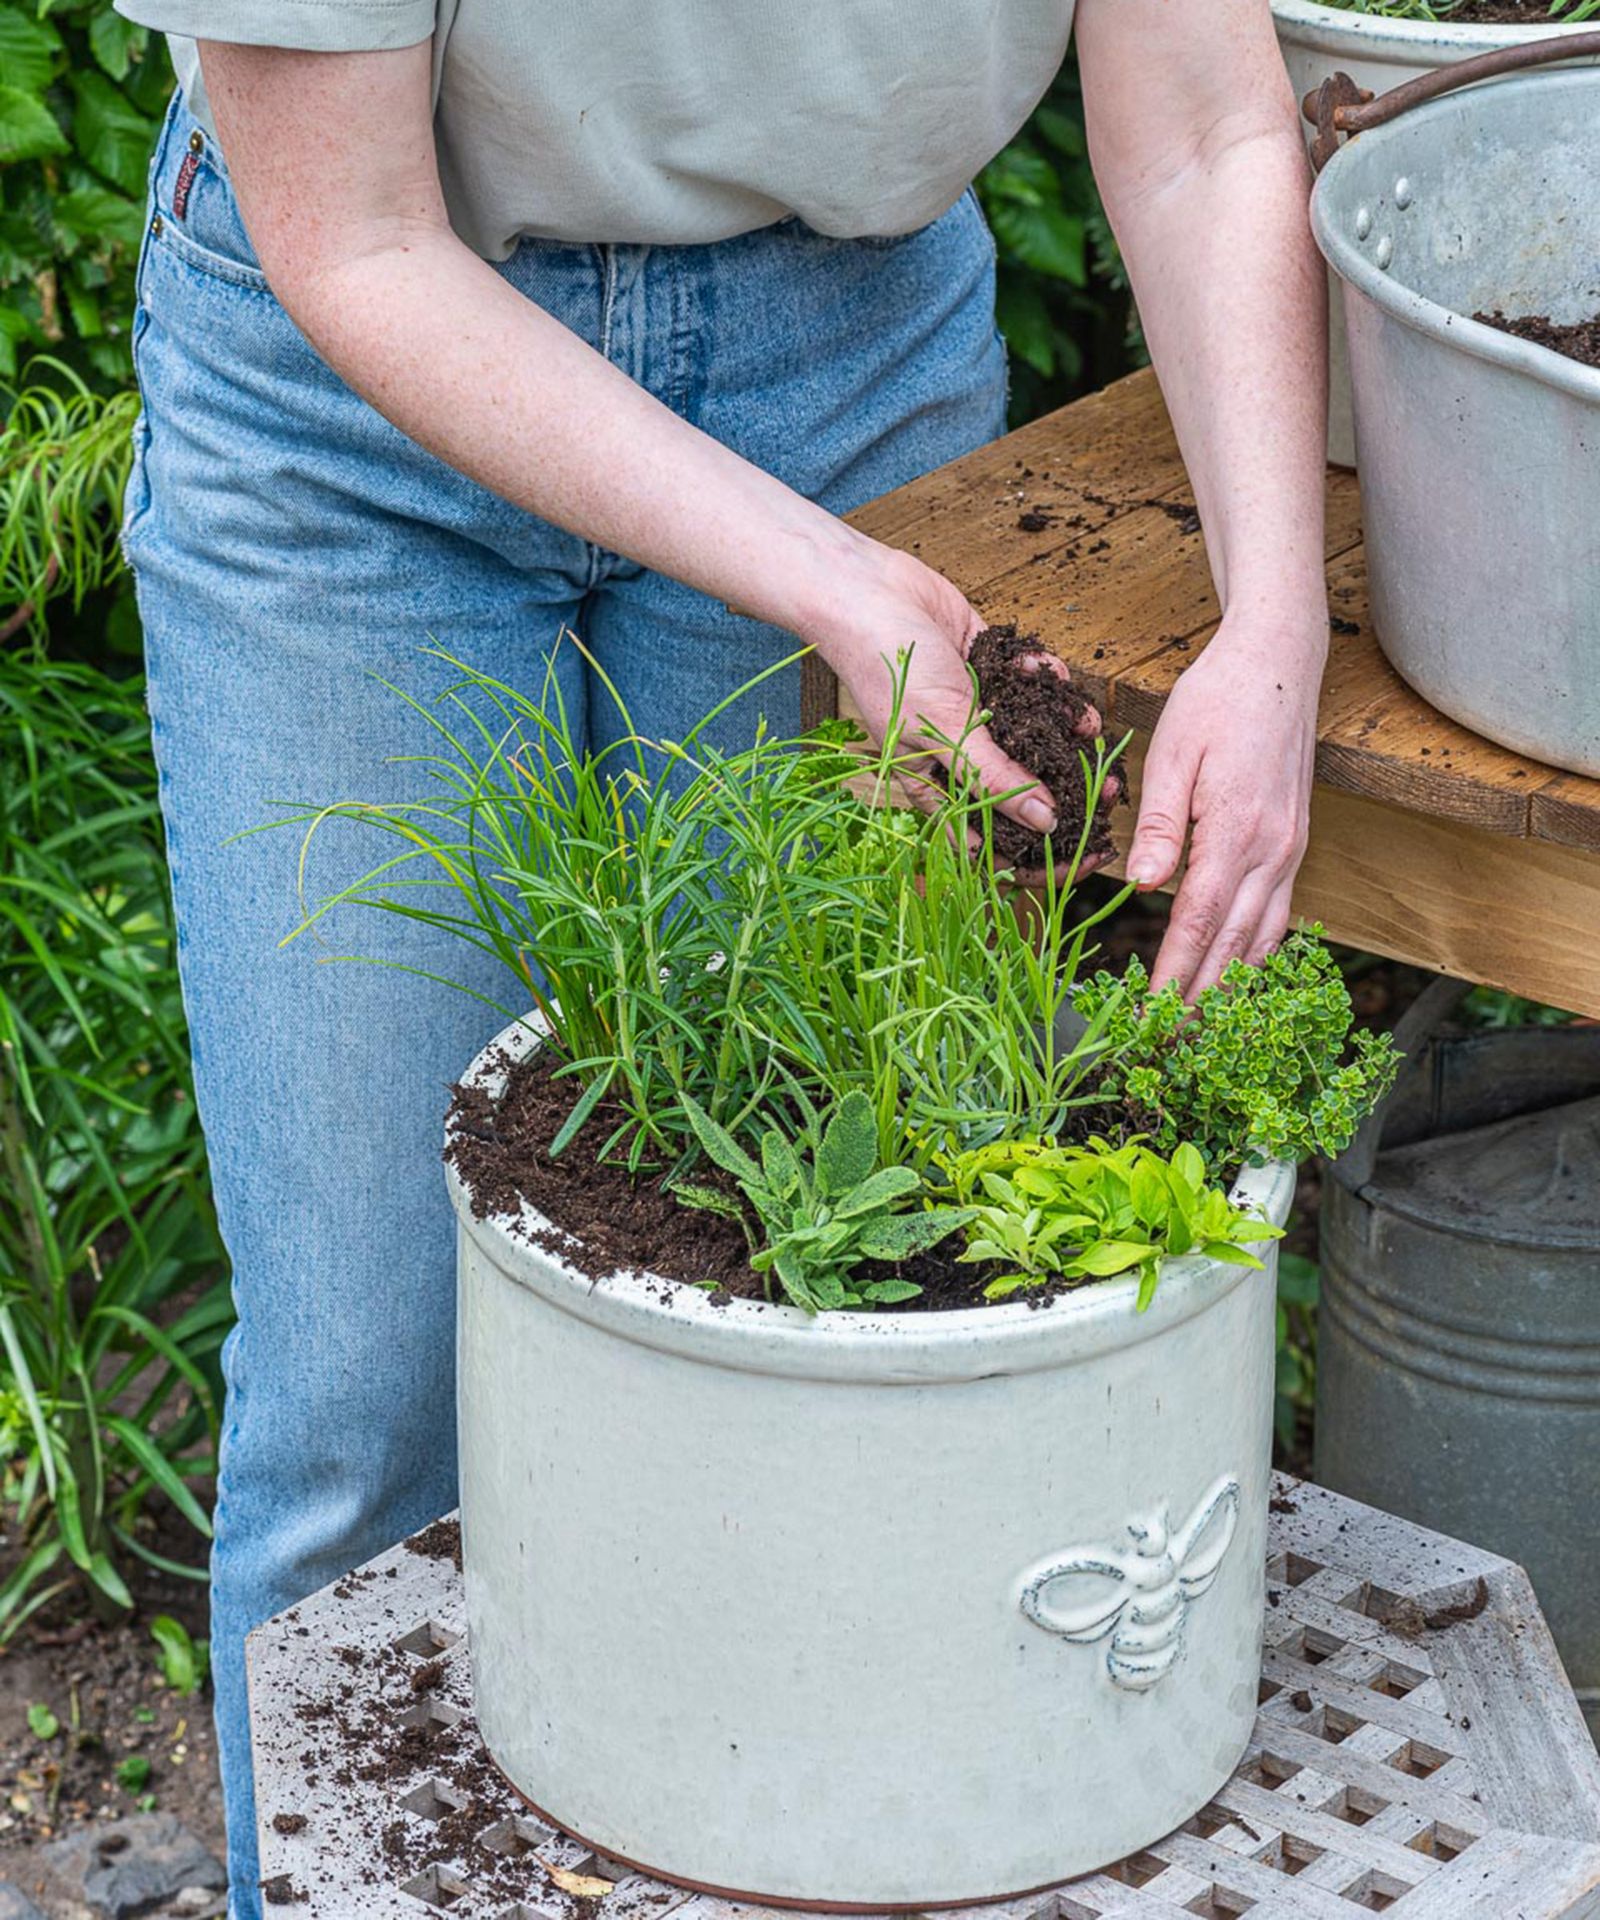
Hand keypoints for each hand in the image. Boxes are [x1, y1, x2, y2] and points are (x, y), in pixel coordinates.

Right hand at [800, 532, 1111, 859]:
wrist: (869, 591)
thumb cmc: (888, 667)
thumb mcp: (944, 730)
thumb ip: (994, 776)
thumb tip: (1045, 824)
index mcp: (938, 783)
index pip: (993, 841)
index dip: (1037, 859)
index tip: (1082, 861)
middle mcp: (961, 754)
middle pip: (1024, 790)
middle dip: (1069, 793)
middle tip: (1111, 793)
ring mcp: (978, 712)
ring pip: (1035, 736)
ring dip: (1066, 733)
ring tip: (1094, 731)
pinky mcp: (992, 671)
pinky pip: (1032, 685)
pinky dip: (1045, 678)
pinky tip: (1048, 669)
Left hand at [1127, 617, 1323, 997]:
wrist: (1279, 664)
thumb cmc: (1216, 700)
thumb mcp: (1171, 752)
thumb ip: (1158, 824)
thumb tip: (1142, 886)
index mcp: (1236, 830)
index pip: (1198, 923)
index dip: (1173, 977)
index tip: (1149, 1018)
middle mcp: (1274, 851)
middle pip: (1234, 947)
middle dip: (1201, 1003)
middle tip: (1170, 1048)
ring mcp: (1291, 851)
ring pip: (1262, 940)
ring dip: (1232, 990)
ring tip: (1202, 1032)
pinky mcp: (1295, 846)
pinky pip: (1278, 916)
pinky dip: (1257, 955)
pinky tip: (1236, 977)